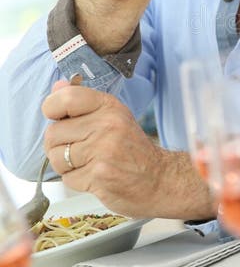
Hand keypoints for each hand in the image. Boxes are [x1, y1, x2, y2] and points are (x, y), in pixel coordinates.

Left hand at [42, 80, 212, 219]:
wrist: (159, 179)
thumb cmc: (134, 150)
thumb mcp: (113, 117)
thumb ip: (82, 102)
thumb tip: (57, 87)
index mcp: (109, 107)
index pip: (66, 98)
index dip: (52, 108)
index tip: (58, 117)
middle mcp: (107, 125)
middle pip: (53, 133)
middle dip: (59, 145)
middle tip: (80, 149)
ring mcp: (103, 151)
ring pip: (56, 157)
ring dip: (66, 165)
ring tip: (88, 163)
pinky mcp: (99, 175)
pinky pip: (67, 178)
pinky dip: (77, 180)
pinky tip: (94, 176)